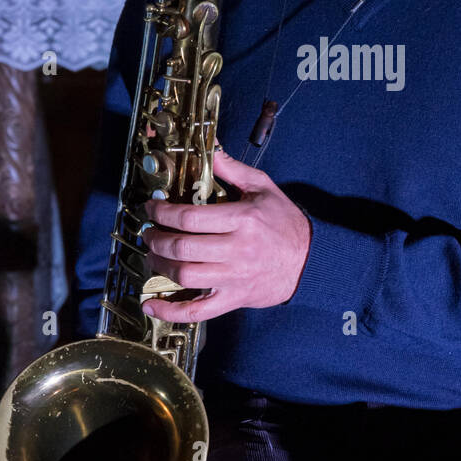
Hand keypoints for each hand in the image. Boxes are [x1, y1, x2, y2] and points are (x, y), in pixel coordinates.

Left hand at [140, 147, 312, 321]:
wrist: (311, 259)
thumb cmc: (285, 222)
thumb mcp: (262, 187)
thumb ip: (231, 169)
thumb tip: (209, 150)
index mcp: (242, 219)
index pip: (189, 217)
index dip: (162, 213)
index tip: (152, 209)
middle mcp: (237, 250)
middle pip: (182, 247)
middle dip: (155, 239)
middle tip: (149, 233)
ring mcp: (235, 277)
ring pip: (185, 276)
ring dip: (159, 266)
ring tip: (153, 256)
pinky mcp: (234, 299)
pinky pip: (198, 311)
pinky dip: (170, 311)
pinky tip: (151, 304)